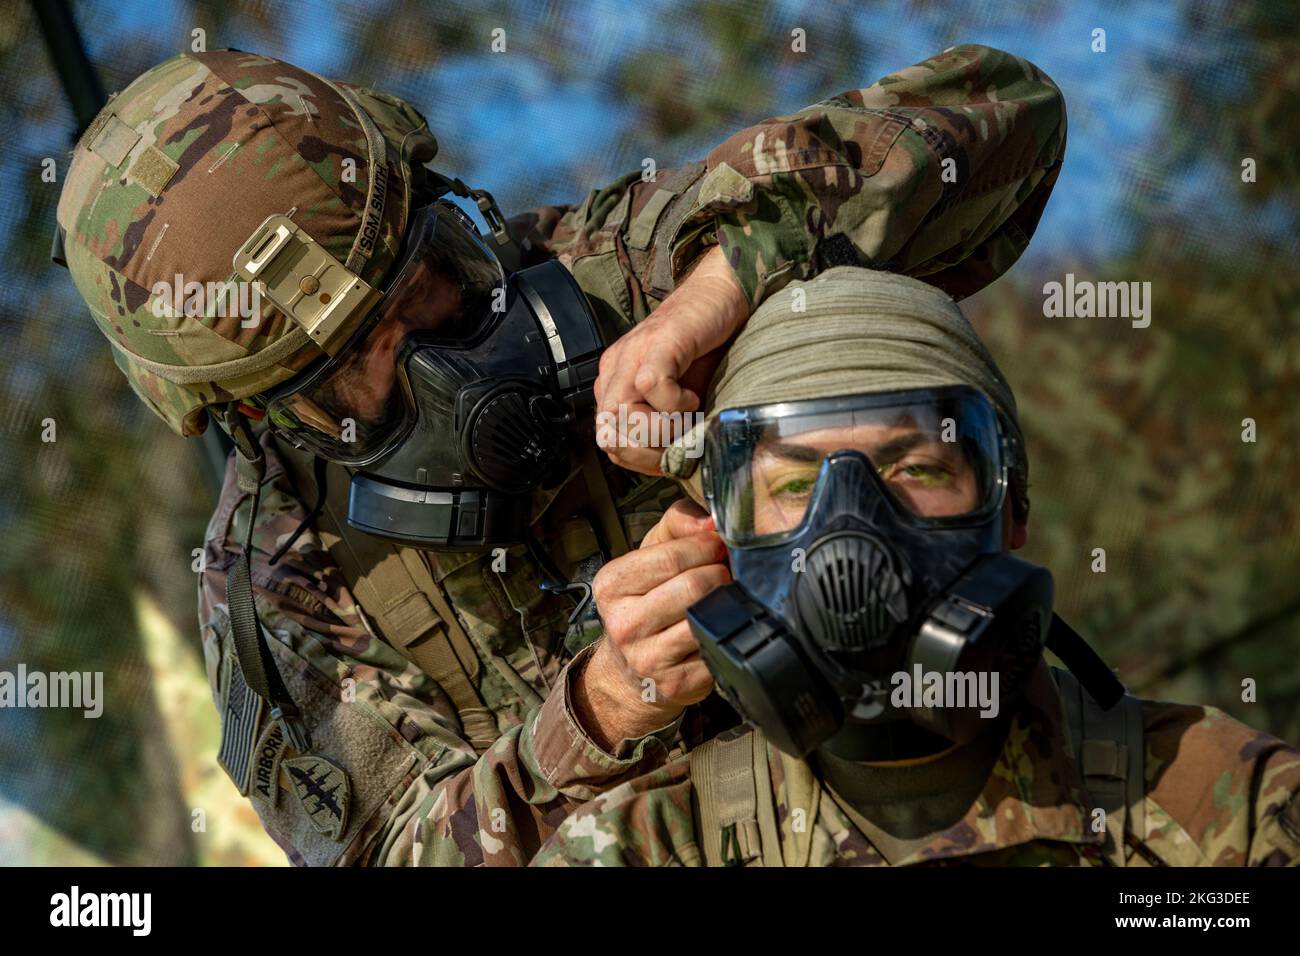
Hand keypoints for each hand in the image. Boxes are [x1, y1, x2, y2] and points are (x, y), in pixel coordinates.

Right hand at [571, 500, 730, 750]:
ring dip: (727, 603)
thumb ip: (677, 524)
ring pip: (708, 617)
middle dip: (718, 574)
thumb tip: (711, 521)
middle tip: (722, 574)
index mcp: (611, 585)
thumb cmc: (646, 600)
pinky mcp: (677, 684)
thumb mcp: (650, 554)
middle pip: (694, 586)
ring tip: (722, 598)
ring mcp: (649, 659)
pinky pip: (717, 647)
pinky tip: (717, 629)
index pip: (671, 557)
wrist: (632, 672)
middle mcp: (623, 624)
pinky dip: (725, 634)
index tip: (714, 547)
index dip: (705, 547)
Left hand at [594, 244, 747, 474]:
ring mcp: (634, 354)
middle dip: (647, 451)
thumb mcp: (682, 400)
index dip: (639, 459)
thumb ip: (666, 428)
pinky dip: (675, 403)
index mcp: (615, 385)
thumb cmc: (707, 349)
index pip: (609, 441)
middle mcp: (616, 369)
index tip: (672, 454)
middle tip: (681, 440)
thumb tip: (668, 466)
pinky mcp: (658, 343)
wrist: (724, 296)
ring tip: (689, 417)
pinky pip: (650, 386)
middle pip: (610, 434)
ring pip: (623, 415)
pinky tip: (694, 396)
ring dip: (660, 430)